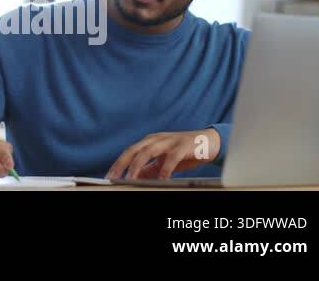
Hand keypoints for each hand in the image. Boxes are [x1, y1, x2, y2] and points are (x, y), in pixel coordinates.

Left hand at [106, 128, 220, 179]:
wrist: (209, 142)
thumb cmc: (184, 152)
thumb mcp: (164, 161)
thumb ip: (150, 169)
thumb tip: (135, 178)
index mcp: (149, 142)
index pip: (129, 152)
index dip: (118, 164)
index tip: (109, 176)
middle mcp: (156, 139)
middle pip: (133, 150)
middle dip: (122, 164)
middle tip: (113, 177)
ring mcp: (169, 141)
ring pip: (148, 151)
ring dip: (137, 165)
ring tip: (130, 179)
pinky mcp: (183, 146)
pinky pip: (171, 158)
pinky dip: (165, 169)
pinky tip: (161, 179)